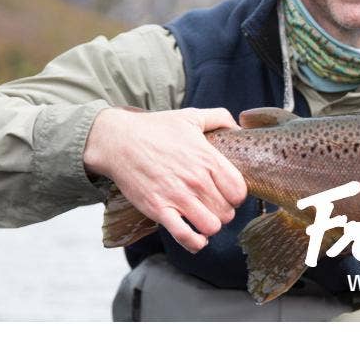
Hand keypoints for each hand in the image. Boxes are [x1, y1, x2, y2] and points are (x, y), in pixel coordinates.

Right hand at [83, 107, 247, 252]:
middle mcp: (196, 180)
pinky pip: (185, 237)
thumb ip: (219, 117)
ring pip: (211, 227)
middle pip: (227, 212)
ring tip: (205, 218)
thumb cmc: (157, 128)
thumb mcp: (192, 116)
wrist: (120, 141)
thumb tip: (238, 127)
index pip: (238, 191)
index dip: (237, 196)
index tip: (229, 193)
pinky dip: (195, 243)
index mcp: (207, 158)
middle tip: (215, 206)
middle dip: (224, 211)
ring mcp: (177, 197)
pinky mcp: (159, 210)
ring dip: (211, 226)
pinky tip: (197, 238)